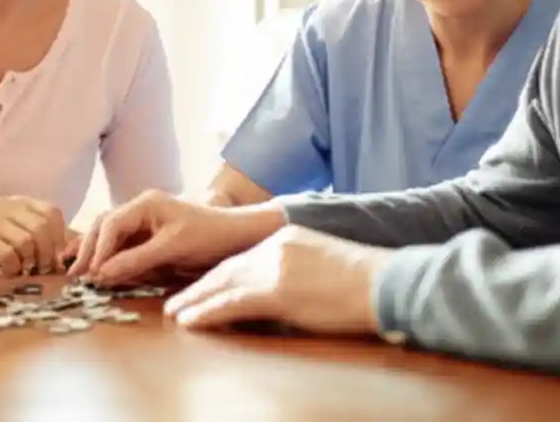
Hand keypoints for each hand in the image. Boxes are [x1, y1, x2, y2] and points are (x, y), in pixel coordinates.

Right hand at [0, 196, 66, 278]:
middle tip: (41, 269)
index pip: (52, 213)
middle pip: (41, 228)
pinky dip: (13, 268)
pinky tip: (8, 272)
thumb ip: (43, 239)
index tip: (56, 258)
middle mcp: (5, 205)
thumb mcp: (19, 238)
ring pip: (26, 241)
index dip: (60, 237)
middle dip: (47, 253)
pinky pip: (7, 254)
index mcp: (19, 202)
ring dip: (30, 262)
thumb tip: (74, 252)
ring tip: (24, 270)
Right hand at [67, 190, 286, 284]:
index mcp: (145, 204)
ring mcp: (143, 222)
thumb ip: (136, 260)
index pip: (110, 224)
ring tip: (76, 272)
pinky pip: (121, 245)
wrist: (236, 236)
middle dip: (87, 250)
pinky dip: (107, 257)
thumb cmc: (208, 236)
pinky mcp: (148, 237)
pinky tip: (94, 268)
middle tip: (74, 275)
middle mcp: (140, 209)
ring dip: (93, 253)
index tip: (90, 273)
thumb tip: (101, 274)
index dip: (98, 250)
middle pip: (103, 227)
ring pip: (108, 235)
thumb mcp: (172, 249)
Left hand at [163, 226, 392, 335]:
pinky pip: (231, 303)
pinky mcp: (276, 291)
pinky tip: (192, 321)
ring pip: (222, 284)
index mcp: (287, 237)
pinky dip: (207, 312)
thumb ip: (295, 273)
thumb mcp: (323, 266)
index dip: (218, 274)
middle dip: (200, 286)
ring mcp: (274, 267)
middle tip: (177, 301)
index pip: (243, 257)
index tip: (202, 286)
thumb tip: (278, 296)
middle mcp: (275, 247)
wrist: (383, 282)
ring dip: (195, 300)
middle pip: (226, 268)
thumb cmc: (364, 282)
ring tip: (176, 314)